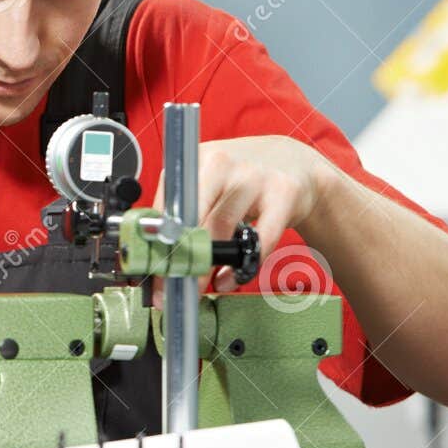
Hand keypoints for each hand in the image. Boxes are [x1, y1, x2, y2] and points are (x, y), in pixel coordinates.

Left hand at [155, 135, 336, 292]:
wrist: (293, 163)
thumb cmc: (240, 180)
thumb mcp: (207, 184)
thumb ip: (182, 213)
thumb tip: (155, 257)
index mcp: (194, 161)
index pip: (168, 207)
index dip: (160, 243)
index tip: (157, 271)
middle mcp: (221, 163)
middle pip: (192, 217)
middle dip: (182, 258)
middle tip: (178, 286)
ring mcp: (253, 176)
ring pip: (222, 228)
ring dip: (209, 266)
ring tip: (204, 284)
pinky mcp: (283, 193)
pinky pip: (260, 239)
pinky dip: (244, 265)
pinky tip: (233, 276)